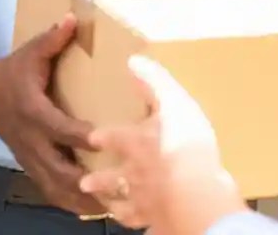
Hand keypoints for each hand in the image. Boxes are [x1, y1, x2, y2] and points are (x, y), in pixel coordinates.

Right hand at [0, 13, 101, 214]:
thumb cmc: (11, 71)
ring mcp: (29, 157)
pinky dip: (69, 202)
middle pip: (58, 170)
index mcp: (33, 111)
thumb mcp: (29, 51)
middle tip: (118, 187)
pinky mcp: (29, 166)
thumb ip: (52, 38)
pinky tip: (93, 209)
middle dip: (86, 182)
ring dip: (81, 199)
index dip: (81, 137)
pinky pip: (49, 190)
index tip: (105, 141)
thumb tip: (74, 19)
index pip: (59, 128)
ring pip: (54, 187)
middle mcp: (31, 140)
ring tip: (112, 207)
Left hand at [79, 56, 246, 233]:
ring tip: (109, 209)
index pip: (111, 138)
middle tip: (83, 182)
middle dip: (96, 180)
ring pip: (123, 207)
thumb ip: (154, 82)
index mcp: (134, 144)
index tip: (91, 137)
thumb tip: (133, 60)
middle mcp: (132, 175)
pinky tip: (145, 231)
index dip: (101, 137)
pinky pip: (148, 228)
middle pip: (109, 179)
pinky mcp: (159, 223)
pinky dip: (144, 229)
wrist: (194, 193)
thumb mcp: (174, 103)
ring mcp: (144, 204)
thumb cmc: (184, 145)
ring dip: (114, 207)